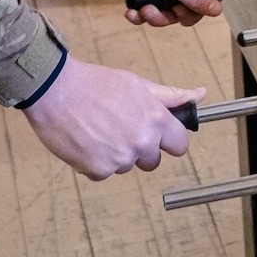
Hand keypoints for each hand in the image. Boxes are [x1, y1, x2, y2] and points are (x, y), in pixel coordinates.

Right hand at [22, 57, 201, 179]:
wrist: (56, 91)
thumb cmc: (97, 84)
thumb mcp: (138, 85)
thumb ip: (170, 97)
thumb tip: (200, 95)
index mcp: (156, 120)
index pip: (180, 145)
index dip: (169, 141)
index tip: (159, 136)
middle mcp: (142, 142)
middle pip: (153, 160)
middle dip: (141, 149)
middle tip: (121, 128)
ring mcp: (120, 159)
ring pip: (126, 166)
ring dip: (116, 154)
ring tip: (99, 130)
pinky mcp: (97, 170)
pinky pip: (103, 172)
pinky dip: (95, 161)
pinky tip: (86, 141)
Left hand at [69, 0, 224, 27]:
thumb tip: (217, 9)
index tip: (200, 7)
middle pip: (193, 6)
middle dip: (177, 15)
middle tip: (169, 10)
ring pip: (171, 13)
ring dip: (156, 17)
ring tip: (145, 9)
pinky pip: (153, 12)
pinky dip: (142, 15)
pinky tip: (133, 11)